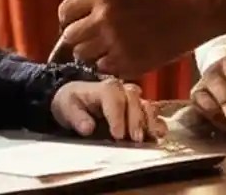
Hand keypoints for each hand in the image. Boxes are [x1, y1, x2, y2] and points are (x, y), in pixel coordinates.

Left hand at [50, 79, 167, 141]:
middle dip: (135, 120)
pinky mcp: (140, 112)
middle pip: (134, 100)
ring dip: (150, 121)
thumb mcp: (66, 107)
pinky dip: (158, 124)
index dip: (117, 116)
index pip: (113, 98)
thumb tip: (88, 127)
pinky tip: (159, 135)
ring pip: (146, 105)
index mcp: (104, 87)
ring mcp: (133, 101)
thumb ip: (76, 117)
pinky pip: (153, 115)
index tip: (117, 135)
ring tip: (152, 136)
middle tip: (135, 139)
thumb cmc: (72, 103)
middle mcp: (122, 90)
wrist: (77, 102)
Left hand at [58, 0, 213, 78]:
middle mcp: (104, 17)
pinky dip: (112, 66)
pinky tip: (128, 56)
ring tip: (113, 48)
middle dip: (81, 40)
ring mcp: (115, 42)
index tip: (80, 25)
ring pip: (84, 56)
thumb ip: (99, 6)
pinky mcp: (129, 63)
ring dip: (94, 55)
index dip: (70, 21)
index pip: (65, 12)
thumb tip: (73, 26)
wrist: (195, 11)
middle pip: (70, 37)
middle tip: (97, 41)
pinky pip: (104, 69)